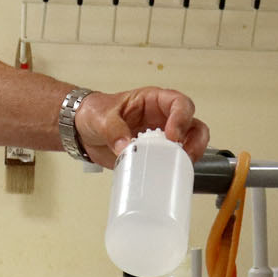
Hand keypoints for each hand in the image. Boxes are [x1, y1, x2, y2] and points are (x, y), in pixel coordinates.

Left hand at [74, 87, 209, 167]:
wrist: (82, 131)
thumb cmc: (95, 112)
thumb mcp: (101, 117)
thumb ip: (113, 129)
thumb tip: (126, 147)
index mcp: (153, 101)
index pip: (178, 103)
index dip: (181, 118)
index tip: (172, 135)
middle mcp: (162, 118)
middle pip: (193, 124)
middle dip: (195, 140)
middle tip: (183, 154)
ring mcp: (161, 138)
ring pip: (189, 143)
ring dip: (190, 156)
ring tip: (179, 167)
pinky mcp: (155, 155)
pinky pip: (172, 162)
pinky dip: (174, 169)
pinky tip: (167, 176)